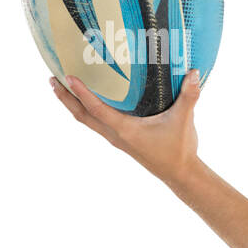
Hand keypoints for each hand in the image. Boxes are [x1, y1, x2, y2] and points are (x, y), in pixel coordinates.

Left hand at [52, 69, 202, 185]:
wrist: (180, 174)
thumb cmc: (179, 150)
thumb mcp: (184, 120)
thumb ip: (189, 96)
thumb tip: (194, 73)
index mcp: (125, 129)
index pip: (96, 108)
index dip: (81, 92)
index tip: (67, 77)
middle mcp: (115, 135)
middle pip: (82, 116)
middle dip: (65, 98)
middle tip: (52, 79)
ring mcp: (117, 139)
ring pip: (87, 120)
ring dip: (73, 105)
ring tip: (62, 88)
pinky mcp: (122, 140)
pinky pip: (97, 123)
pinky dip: (87, 111)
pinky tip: (90, 102)